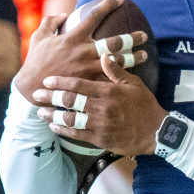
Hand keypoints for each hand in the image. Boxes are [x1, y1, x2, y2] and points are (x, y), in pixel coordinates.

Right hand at [12, 0, 149, 99]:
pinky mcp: (89, 83)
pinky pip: (109, 78)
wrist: (32, 89)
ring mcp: (88, 69)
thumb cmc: (35, 62)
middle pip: (114, 42)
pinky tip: (133, 75)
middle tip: (144, 35)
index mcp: (73, 37)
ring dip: (133, 58)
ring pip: (117, 62)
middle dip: (131, 37)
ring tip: (145, 55)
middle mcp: (84, 51)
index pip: (94, 16)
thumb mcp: (39, 37)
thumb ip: (50, 22)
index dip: (108, 5)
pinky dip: (122, 76)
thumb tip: (63, 15)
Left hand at [33, 55, 168, 156]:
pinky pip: (77, 134)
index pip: (79, 84)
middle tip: (36, 94)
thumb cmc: (145, 105)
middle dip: (51, 97)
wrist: (157, 132)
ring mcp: (100, 124)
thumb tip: (103, 55)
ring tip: (40, 112)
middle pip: (70, 101)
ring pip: (70, 119)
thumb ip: (116, 70)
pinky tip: (54, 126)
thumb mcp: (134, 83)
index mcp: (108, 91)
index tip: (47, 80)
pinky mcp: (100, 139)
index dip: (61, 82)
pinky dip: (63, 130)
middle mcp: (102, 107)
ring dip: (53, 115)